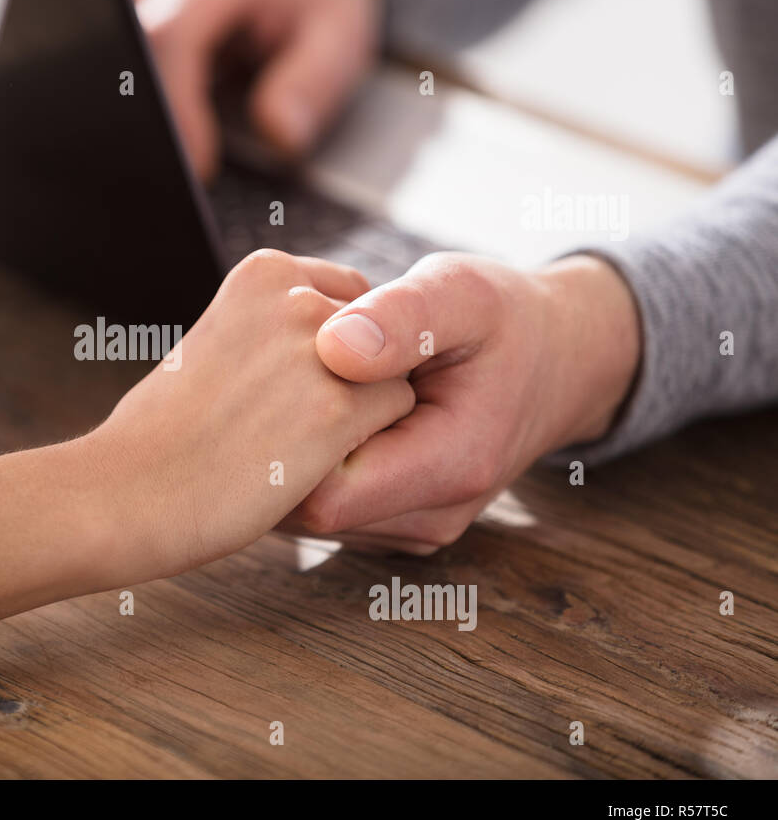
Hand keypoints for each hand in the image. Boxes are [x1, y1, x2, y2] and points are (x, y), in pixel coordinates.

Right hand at [88, 249, 413, 584]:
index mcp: (265, 272)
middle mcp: (296, 296)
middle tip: (289, 426)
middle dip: (355, 383)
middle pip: (384, 339)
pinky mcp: (338, 408)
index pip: (355, 299)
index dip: (340, 353)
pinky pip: (395, 421)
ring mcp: (320, 350)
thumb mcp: (212, 341)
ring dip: (362, 418)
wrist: (128, 490)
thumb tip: (308, 341)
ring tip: (294, 449)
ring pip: (394, 379)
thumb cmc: (160, 434)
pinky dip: (363, 449)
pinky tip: (305, 465)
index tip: (294, 390)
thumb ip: (268, 328)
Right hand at [133, 0, 383, 180]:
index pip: (168, 39)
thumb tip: (278, 135)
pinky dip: (136, 99)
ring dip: (138, 110)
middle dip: (146, 122)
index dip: (177, 112)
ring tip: (176, 148)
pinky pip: (113, 59)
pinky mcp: (129, 14)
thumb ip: (309, 87)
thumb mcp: (338, 39)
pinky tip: (165, 125)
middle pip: (122, 51)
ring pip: (108, 58)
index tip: (198, 168)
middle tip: (180, 175)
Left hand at [288, 252, 641, 552]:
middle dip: (278, 452)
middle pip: (306, 514)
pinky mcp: (394, 519)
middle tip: (264, 380)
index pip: (324, 495)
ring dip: (289, 458)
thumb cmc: (502, 318)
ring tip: (289, 392)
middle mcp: (432, 516)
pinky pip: (324, 506)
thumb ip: (402, 317)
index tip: (272, 379)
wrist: (554, 358)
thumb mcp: (461, 292)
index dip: (282, 444)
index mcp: (452, 467)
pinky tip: (306, 412)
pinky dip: (306, 462)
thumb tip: (332, 345)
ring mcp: (412, 528)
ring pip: (306, 516)